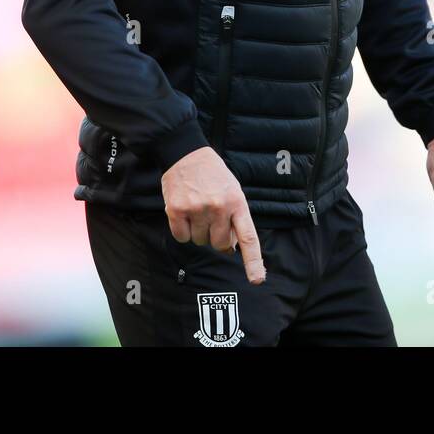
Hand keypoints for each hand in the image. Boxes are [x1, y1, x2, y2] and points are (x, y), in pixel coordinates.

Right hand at [161, 147, 265, 283]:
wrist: (185, 153)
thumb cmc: (212, 175)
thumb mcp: (232, 190)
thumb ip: (235, 218)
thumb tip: (231, 248)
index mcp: (237, 202)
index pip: (248, 237)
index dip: (253, 261)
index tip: (257, 279)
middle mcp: (219, 207)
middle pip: (219, 244)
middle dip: (216, 237)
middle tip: (211, 218)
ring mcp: (197, 210)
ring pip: (200, 241)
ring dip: (198, 232)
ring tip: (197, 209)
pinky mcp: (177, 211)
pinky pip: (182, 237)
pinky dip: (183, 230)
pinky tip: (184, 212)